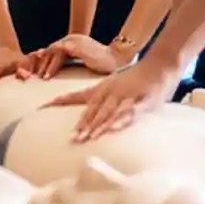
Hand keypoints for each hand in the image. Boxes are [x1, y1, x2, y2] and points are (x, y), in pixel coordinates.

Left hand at [27, 34, 129, 77]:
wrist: (118, 60)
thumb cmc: (102, 65)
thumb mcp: (82, 65)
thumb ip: (69, 66)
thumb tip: (56, 75)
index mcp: (72, 43)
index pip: (51, 51)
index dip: (41, 63)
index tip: (33, 76)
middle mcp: (71, 39)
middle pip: (47, 50)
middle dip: (37, 64)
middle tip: (29, 77)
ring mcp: (73, 40)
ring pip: (50, 50)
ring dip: (42, 65)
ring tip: (39, 78)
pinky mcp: (76, 46)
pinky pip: (57, 53)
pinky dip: (50, 65)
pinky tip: (47, 76)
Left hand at [45, 58, 179, 141]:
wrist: (161, 64)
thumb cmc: (135, 78)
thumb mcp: (111, 85)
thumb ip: (96, 98)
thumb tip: (82, 114)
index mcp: (103, 88)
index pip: (79, 96)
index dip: (62, 101)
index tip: (43, 106)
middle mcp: (112, 91)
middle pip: (95, 110)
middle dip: (84, 124)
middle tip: (73, 139)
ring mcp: (127, 95)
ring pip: (110, 112)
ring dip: (99, 125)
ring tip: (88, 137)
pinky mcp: (143, 101)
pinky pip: (131, 112)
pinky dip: (121, 120)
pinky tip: (114, 128)